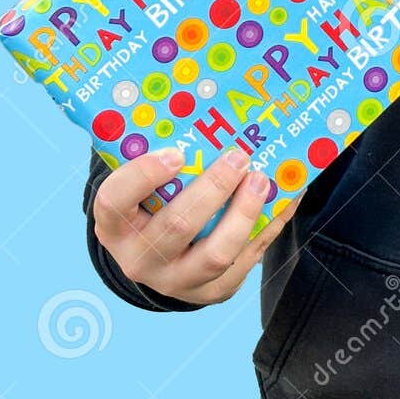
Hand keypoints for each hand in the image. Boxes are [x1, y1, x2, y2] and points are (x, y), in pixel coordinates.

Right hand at [92, 146, 294, 305]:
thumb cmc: (153, 205)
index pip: (114, 201)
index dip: (144, 176)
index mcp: (113, 225)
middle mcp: (139, 259)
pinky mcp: (211, 292)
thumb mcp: (142, 187)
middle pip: (176, 226)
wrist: (161, 260)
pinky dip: (269, 226)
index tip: (176, 153)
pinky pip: (246, 261)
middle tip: (239, 157)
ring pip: (215, 254)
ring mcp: (176, 281)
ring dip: (244, 214)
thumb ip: (158, 155)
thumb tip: (199, 106)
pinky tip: (286, 197)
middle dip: (213, 189)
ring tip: (264, 180)